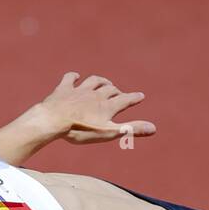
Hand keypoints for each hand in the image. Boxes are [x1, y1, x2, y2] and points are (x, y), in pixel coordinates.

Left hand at [38, 72, 156, 144]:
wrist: (54, 120)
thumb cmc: (81, 130)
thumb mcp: (108, 133)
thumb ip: (131, 129)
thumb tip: (154, 128)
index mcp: (107, 106)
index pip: (125, 100)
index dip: (133, 98)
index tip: (140, 96)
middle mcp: (96, 95)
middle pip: (110, 90)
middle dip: (117, 92)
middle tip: (120, 94)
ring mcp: (79, 90)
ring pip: (94, 81)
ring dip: (101, 82)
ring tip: (105, 83)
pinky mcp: (64, 89)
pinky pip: (70, 78)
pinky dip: (74, 76)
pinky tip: (76, 76)